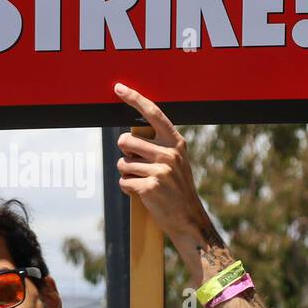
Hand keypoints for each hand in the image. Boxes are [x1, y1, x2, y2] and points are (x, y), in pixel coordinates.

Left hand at [113, 82, 210, 237]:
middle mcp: (169, 153)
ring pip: (122, 164)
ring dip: (128, 174)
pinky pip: (123, 182)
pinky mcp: (150, 187)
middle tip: (139, 166)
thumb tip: (128, 137)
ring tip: (145, 182)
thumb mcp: (176, 162)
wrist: (189, 219)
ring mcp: (160, 170)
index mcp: (176, 143)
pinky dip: (128, 189)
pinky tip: (143, 194)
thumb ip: (158, 146)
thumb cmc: (177, 189)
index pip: (153, 113)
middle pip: (126, 141)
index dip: (134, 98)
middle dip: (125, 153)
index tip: (119, 88)